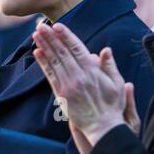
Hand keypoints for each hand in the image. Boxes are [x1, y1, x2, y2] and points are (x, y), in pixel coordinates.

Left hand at [32, 21, 130, 152]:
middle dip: (51, 37)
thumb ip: (110, 66)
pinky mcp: (61, 95)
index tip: (57, 25)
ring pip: (54, 61)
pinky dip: (43, 63)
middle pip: (62, 52)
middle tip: (41, 25)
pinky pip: (50, 76)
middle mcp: (79, 76)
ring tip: (36, 34)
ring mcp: (68, 86)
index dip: (66, 35)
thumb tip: (105, 49)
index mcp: (92, 71)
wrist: (102, 127)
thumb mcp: (118, 84)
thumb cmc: (112, 105)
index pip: (76, 48)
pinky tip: (37, 53)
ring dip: (44, 46)